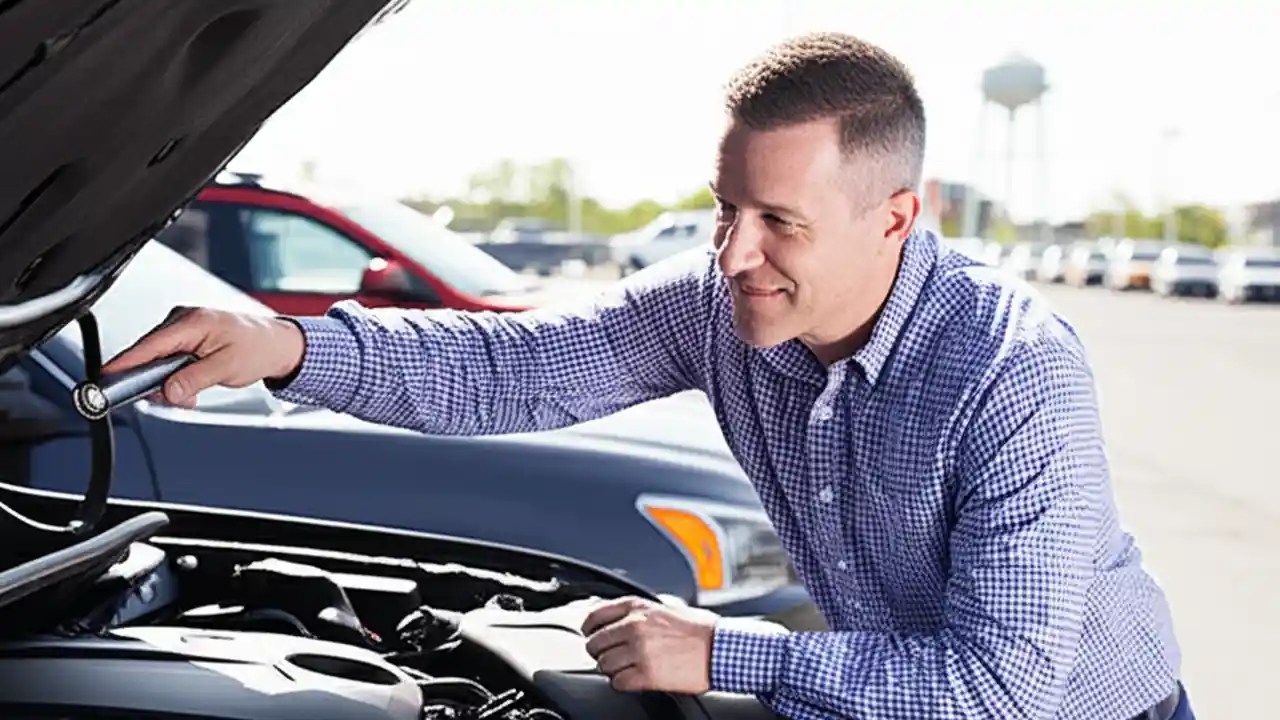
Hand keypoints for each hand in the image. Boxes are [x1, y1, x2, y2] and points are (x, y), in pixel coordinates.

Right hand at [100, 307, 305, 408]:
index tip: (105, 377)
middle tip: (179, 398)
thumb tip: (169, 390)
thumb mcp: (226, 368)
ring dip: (171, 381)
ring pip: (158, 360)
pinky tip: (193, 383)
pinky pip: (168, 358)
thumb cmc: (258, 348)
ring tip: (194, 391)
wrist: (277, 343)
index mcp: (192, 322)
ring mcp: (183, 328)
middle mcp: (183, 320)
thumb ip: (194, 379)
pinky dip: (176, 375)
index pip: (148, 344)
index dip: (124, 362)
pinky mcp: (186, 337)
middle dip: (158, 381)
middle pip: (149, 354)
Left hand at [581, 596, 718, 694]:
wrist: (720, 649)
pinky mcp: (647, 675)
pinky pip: (617, 683)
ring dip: (612, 669)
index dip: (589, 629)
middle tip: (612, 655)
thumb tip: (616, 619)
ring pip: (603, 664)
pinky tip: (633, 678)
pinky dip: (622, 683)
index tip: (591, 635)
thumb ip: (638, 612)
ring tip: (626, 667)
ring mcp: (639, 651)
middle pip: (594, 643)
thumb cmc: (700, 629)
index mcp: (638, 607)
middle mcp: (634, 626)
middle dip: (600, 652)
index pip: (594, 616)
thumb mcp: (666, 607)